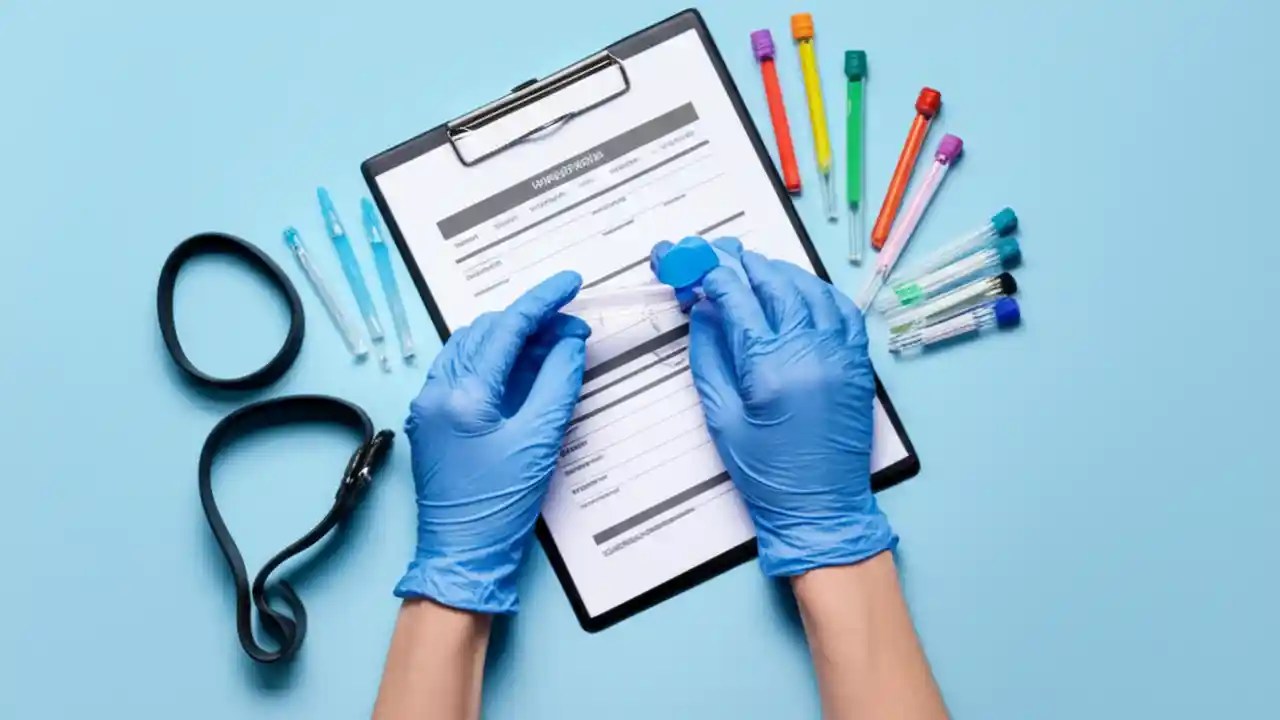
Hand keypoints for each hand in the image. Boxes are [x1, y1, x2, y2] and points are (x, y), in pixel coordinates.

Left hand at [394, 272, 589, 612]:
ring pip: (473, 347)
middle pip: (486, 332)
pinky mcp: (434, 420)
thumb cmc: (498, 508)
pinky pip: (464, 370)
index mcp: (460, 395)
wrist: (462, 556)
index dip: (542, 301)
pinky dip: (496, 360)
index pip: (506, 329)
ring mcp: (430, 405)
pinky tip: (524, 369)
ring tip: (553, 345)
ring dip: (512, 338)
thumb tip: (569, 341)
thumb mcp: (539, 441)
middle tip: (573, 327)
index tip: (570, 284)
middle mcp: (436, 392)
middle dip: (531, 321)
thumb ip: (557, 383)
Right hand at [672, 239, 895, 576]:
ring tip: (752, 267)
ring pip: (809, 288)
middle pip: (774, 283)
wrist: (821, 509)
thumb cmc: (769, 474)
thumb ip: (710, 358)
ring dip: (778, 271)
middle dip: (742, 263)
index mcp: (770, 366)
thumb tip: (703, 311)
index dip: (710, 272)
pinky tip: (799, 288)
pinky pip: (841, 308)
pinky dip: (817, 290)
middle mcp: (811, 350)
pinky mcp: (858, 362)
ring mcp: (840, 353)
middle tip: (717, 254)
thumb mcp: (722, 417)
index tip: (692, 260)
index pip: (737, 297)